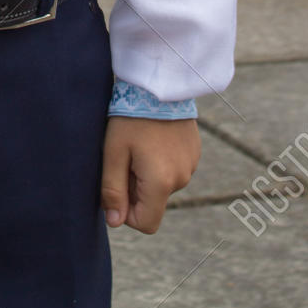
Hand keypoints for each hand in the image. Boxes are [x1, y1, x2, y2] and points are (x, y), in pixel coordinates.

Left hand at [100, 117, 200, 233]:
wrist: (158, 84)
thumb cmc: (130, 117)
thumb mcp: (113, 152)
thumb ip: (113, 190)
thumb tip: (115, 222)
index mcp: (161, 182)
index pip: (146, 223)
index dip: (127, 212)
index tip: (117, 185)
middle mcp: (182, 179)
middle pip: (153, 202)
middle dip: (136, 187)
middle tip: (126, 155)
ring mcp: (191, 165)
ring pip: (162, 185)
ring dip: (148, 174)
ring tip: (140, 143)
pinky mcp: (194, 153)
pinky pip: (173, 170)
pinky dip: (160, 162)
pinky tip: (153, 137)